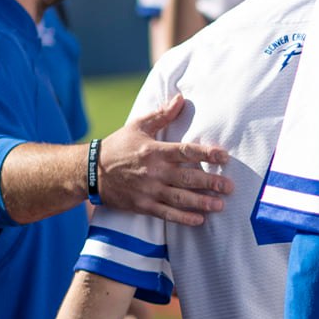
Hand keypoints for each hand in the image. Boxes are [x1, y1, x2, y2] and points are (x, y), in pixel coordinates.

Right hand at [97, 94, 233, 225]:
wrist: (89, 172)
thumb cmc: (117, 147)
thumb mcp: (138, 126)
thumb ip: (162, 114)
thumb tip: (180, 98)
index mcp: (155, 151)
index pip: (186, 151)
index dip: (207, 154)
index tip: (225, 156)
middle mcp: (155, 172)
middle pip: (188, 178)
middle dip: (211, 182)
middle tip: (229, 187)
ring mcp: (149, 190)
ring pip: (180, 198)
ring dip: (202, 202)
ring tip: (220, 205)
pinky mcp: (143, 205)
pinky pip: (167, 214)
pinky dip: (183, 218)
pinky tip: (199, 220)